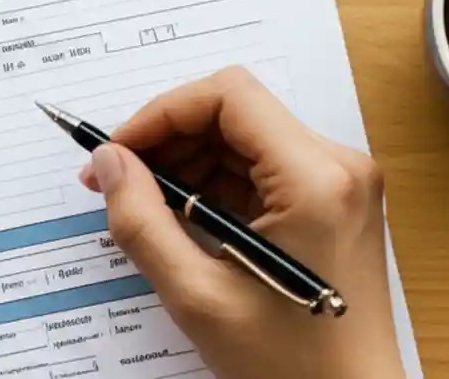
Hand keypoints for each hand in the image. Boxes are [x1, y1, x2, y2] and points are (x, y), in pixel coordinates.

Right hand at [79, 67, 403, 378]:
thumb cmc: (290, 366)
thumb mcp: (198, 297)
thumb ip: (143, 222)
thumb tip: (109, 161)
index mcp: (315, 180)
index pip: (229, 97)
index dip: (163, 112)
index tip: (118, 151)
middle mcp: (338, 166)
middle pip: (236, 112)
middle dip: (168, 137)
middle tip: (114, 179)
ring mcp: (339, 183)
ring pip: (245, 138)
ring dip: (188, 160)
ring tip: (143, 204)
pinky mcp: (332, 202)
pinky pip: (262, 169)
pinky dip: (215, 183)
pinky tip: (180, 217)